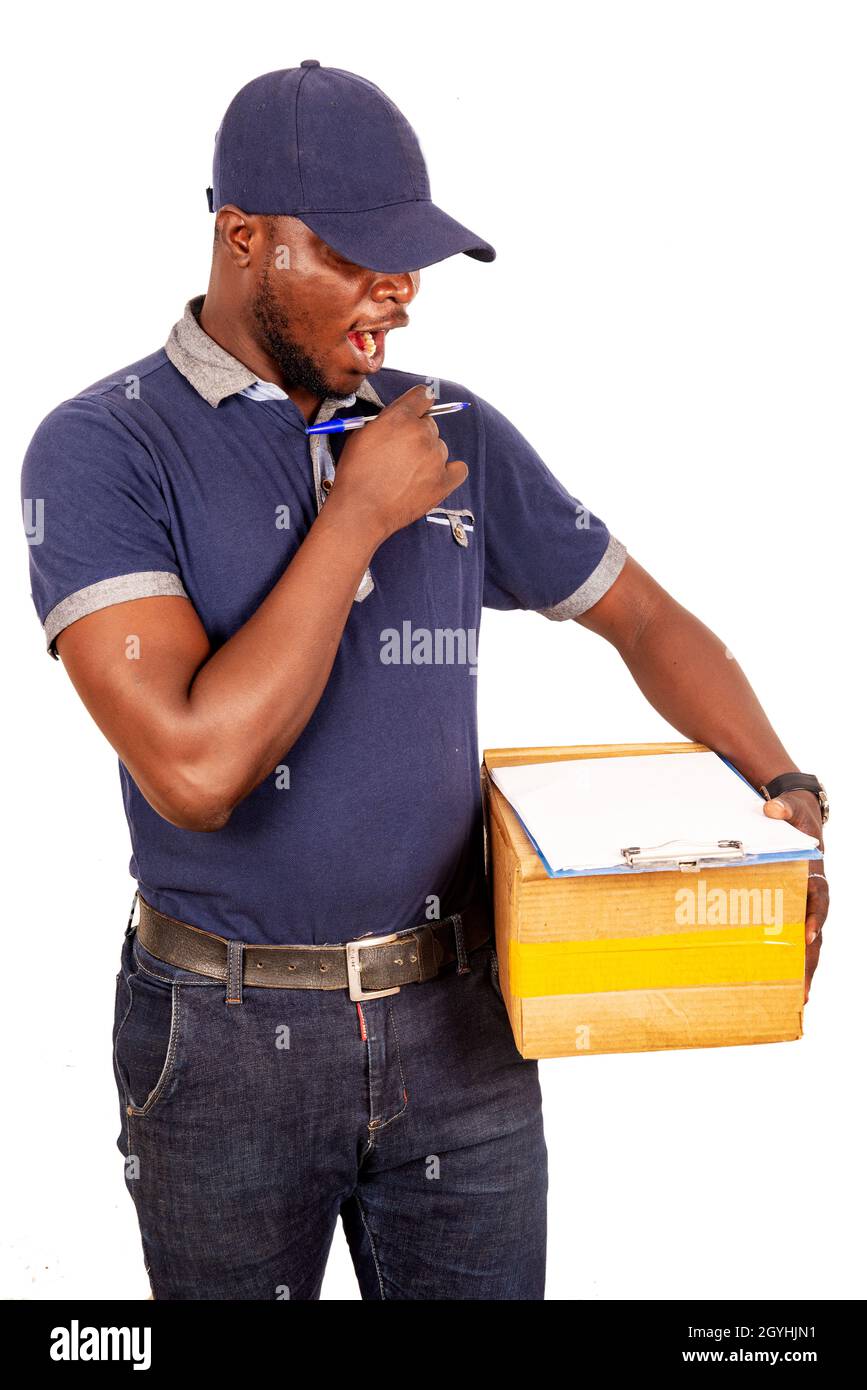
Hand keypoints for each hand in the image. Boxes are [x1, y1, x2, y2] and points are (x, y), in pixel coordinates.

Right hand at [330, 384, 467, 542]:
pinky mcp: (444, 482)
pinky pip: (459, 469)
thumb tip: (399, 417)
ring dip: (428, 455)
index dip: (418, 403)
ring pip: (440, 447)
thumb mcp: (361, 435)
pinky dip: (450, 472)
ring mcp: (436, 458)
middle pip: (430, 424)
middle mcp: (422, 433)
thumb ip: (384, 420)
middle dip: (417, 434)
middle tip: (400, 453)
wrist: (361, 511)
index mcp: (401, 417)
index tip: (417, 409)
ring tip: (407, 474)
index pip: (423, 395)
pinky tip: (435, 476)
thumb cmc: (355, 475)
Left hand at [763, 790, 827, 1001]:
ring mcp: (804, 905)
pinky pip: (795, 938)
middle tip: (802, 990)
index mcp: (815, 873)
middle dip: (810, 960)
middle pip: (816, 931)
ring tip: (798, 999)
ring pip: (809, 942)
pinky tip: (789, 985)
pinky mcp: (793, 909)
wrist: (798, 816)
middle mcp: (813, 894)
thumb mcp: (790, 808)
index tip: (809, 932)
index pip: (820, 897)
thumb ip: (783, 810)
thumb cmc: (794, 815)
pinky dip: (794, 960)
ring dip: (804, 969)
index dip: (816, 915)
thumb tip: (773, 811)